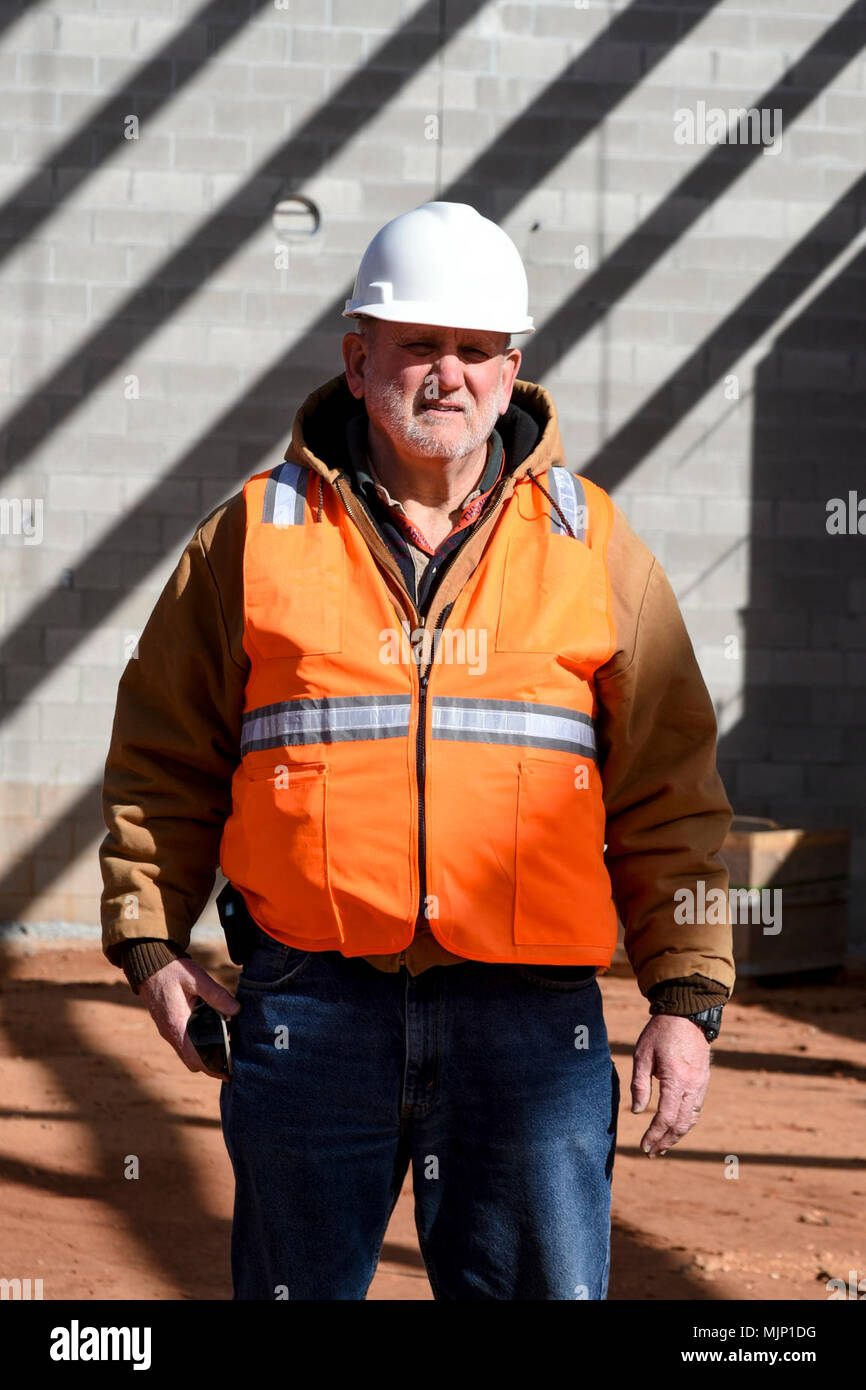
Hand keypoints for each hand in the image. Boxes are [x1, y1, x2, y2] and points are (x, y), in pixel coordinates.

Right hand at [139, 956, 240, 1078]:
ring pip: (188, 1054)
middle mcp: (170, 1032)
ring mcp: (168, 1030)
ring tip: (227, 1048)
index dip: (213, 1067)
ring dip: (205, 1055)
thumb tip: (236, 1010)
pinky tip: (213, 1035)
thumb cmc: (171, 970)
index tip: (230, 1071)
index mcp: (176, 1024)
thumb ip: (216, 994)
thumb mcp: (196, 977)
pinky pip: (184, 1043)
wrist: (147, 964)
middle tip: (233, 1059)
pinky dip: (198, 1045)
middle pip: (193, 1062)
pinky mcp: (169, 1025)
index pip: (195, 1058)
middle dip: (212, 1064)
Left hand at [630, 1014, 710, 1156]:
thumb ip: (640, 1085)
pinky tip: (675, 1127)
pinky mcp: (704, 1081)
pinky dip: (686, 1122)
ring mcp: (701, 1084)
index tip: (644, 1146)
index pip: (665, 1117)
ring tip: (662, 1146)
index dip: (654, 1135)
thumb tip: (637, 1112)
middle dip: (666, 1141)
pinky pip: (696, 1108)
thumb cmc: (660, 1032)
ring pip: (691, 1119)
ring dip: (677, 1135)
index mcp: (676, 1079)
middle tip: (652, 1153)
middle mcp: (692, 1085)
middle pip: (681, 1124)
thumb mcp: (642, 1055)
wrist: (687, 1014)